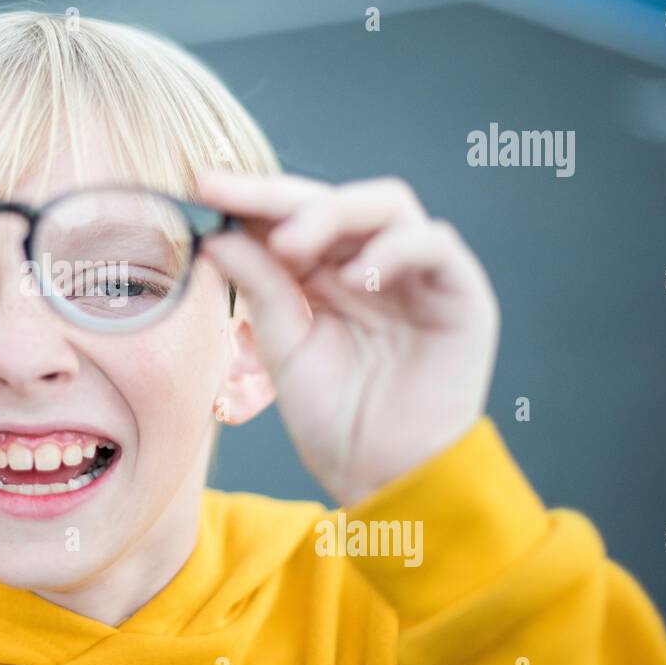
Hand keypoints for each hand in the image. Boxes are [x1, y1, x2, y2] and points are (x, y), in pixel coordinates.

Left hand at [196, 171, 499, 506]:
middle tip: (237, 202)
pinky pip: (435, 245)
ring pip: (386, 205)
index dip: (253, 197)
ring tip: (289, 247)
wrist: (383, 477)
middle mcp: (374, 264)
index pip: (294, 215)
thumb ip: (260, 287)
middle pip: (335, 199)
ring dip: (332, 214)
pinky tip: (353, 277)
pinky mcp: (461, 294)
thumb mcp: (284, 346)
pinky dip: (394, 249)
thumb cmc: (336, 419)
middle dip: (281, 196)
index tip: (204, 187)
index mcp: (328, 273)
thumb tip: (217, 234)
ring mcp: (418, 275)